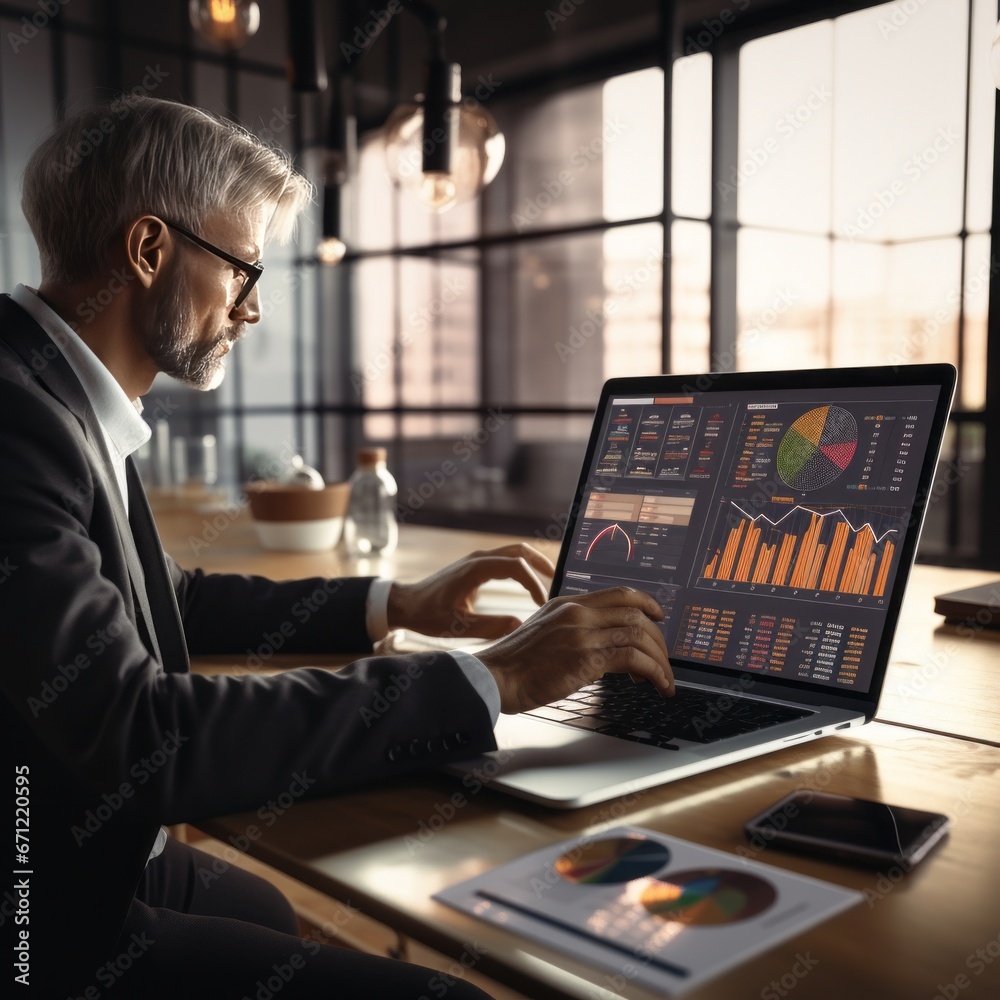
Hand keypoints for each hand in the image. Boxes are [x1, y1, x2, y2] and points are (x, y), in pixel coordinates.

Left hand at [386, 543, 555, 640]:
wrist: (407, 604)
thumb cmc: (428, 615)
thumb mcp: (457, 626)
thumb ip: (489, 627)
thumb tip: (519, 625)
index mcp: (475, 569)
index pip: (516, 567)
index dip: (533, 583)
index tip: (542, 603)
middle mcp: (479, 559)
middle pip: (519, 551)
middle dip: (541, 564)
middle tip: (558, 580)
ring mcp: (477, 560)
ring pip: (513, 553)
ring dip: (532, 564)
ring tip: (549, 581)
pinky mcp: (476, 567)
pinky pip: (505, 561)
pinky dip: (521, 569)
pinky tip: (529, 584)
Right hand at [477, 587, 673, 713]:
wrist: (494, 677)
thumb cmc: (514, 664)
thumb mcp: (544, 632)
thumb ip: (570, 629)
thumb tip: (600, 644)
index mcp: (567, 603)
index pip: (618, 593)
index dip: (646, 602)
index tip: (659, 616)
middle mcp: (577, 613)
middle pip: (635, 613)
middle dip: (658, 638)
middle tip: (664, 658)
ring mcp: (581, 633)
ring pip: (639, 635)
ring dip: (660, 660)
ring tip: (664, 679)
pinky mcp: (585, 658)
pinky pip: (633, 658)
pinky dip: (653, 672)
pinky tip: (656, 685)